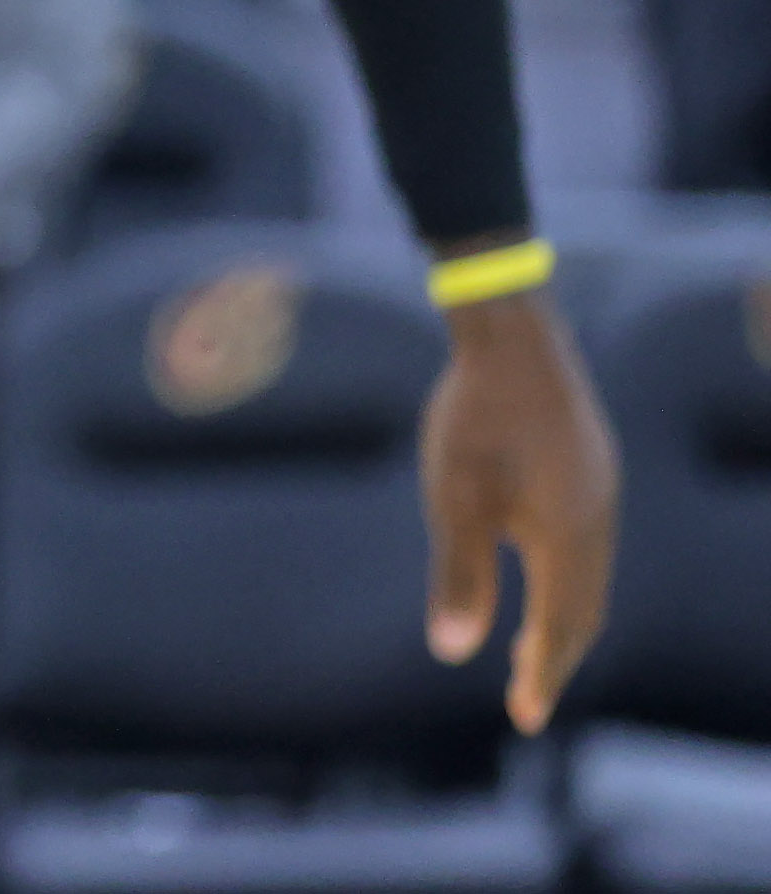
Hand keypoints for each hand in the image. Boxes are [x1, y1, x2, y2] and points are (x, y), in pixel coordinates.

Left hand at [419, 289, 618, 731]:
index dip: (540, 675)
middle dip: (555, 656)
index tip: (524, 719)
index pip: (559, 629)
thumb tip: (452, 652)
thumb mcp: (455, 496)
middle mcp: (598, 526)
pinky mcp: (592, 470)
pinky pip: (588, 545)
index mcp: (569, 542)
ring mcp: (600, 495)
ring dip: (562, 618)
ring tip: (529, 649)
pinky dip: (566, 579)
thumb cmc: (476, 415)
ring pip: (589, 578)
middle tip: (525, 696)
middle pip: (583, 611)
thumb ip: (459, 575)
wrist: (511, 333)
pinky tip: (538, 571)